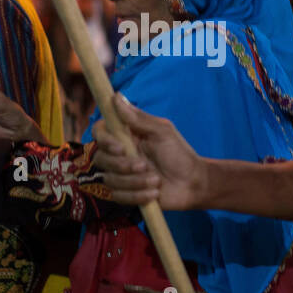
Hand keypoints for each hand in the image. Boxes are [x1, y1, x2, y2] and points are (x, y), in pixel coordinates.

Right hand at [92, 94, 201, 209]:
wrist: (193, 183)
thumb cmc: (179, 154)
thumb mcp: (162, 132)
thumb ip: (139, 118)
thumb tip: (116, 96)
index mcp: (126, 136)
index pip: (100, 132)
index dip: (103, 139)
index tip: (120, 147)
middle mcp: (120, 155)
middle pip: (99, 158)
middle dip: (121, 165)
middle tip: (144, 166)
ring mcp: (122, 175)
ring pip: (109, 179)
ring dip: (134, 182)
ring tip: (156, 181)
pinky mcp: (126, 194)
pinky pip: (118, 197)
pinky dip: (136, 196)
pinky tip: (154, 194)